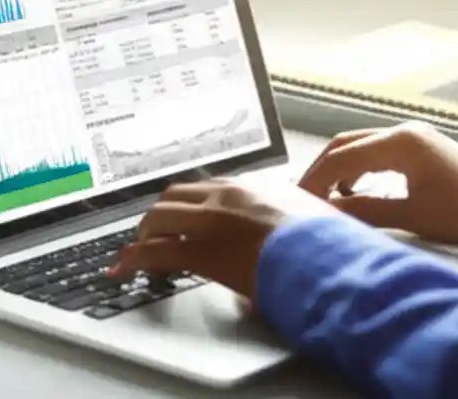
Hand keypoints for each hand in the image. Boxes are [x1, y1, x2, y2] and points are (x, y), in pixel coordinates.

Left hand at [110, 180, 341, 300]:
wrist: (333, 262)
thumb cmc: (331, 247)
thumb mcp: (314, 222)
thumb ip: (293, 223)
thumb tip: (289, 240)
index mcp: (256, 187)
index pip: (208, 188)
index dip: (189, 204)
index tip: (183, 215)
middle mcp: (230, 196)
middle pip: (176, 196)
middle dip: (159, 215)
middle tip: (153, 233)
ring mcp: (214, 221)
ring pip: (161, 217)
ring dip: (145, 233)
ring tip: (137, 251)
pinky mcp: (205, 253)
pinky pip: (158, 252)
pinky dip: (134, 260)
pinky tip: (124, 269)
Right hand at [299, 121, 457, 244]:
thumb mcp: (413, 214)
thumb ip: (366, 211)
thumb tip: (327, 214)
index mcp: (400, 142)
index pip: (341, 158)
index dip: (315, 181)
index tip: (298, 205)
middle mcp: (402, 131)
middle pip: (345, 144)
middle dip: (321, 170)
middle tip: (302, 199)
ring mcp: (411, 137)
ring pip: (359, 146)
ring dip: (339, 170)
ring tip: (324, 199)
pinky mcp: (419, 147)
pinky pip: (376, 151)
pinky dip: (358, 169)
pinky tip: (355, 192)